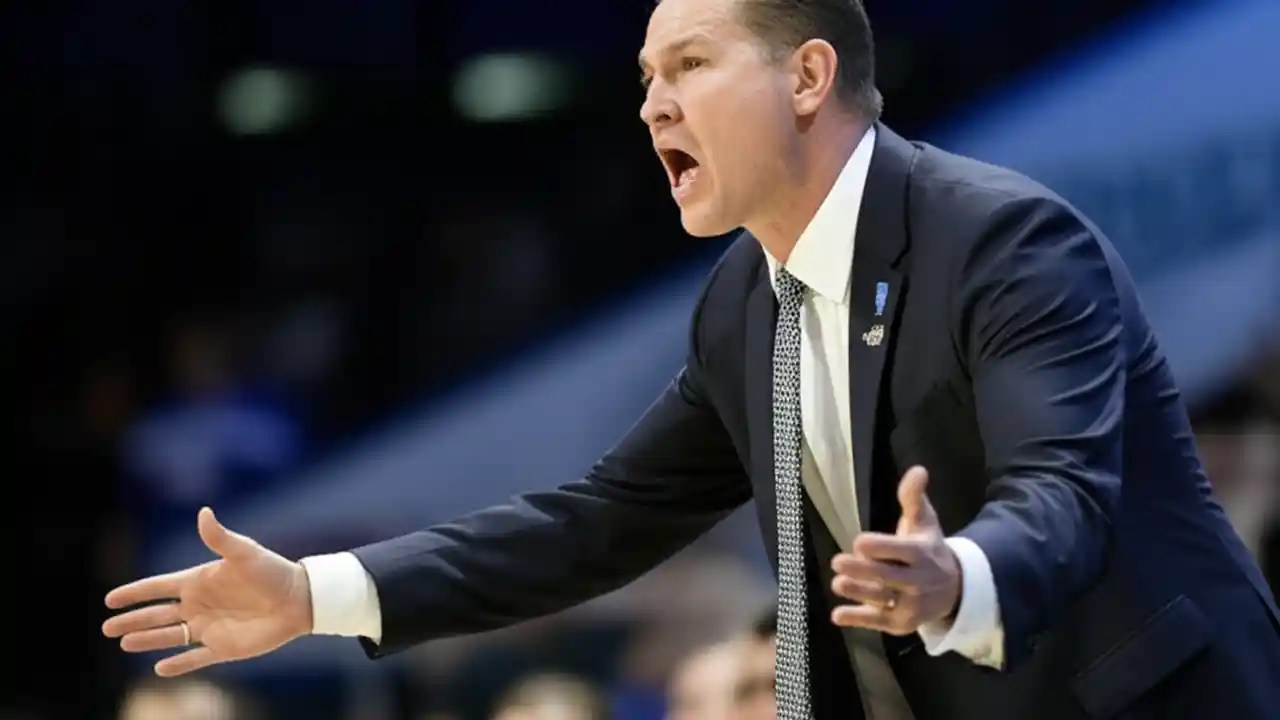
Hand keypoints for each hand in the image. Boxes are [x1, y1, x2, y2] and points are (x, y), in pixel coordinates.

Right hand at [102, 507, 313, 676]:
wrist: (300, 599)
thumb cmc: (272, 572)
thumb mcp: (244, 552)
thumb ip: (219, 537)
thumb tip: (203, 512)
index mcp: (199, 581)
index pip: (158, 587)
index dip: (135, 592)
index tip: (110, 598)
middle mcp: (200, 605)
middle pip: (157, 615)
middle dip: (132, 620)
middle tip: (106, 627)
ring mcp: (210, 627)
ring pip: (170, 637)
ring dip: (147, 640)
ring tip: (124, 643)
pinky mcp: (223, 648)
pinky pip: (195, 659)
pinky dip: (178, 666)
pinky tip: (159, 669)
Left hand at [829, 466, 961, 635]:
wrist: (954, 589)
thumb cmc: (928, 548)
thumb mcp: (924, 521)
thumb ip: (915, 497)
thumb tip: (918, 469)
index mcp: (922, 554)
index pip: (903, 551)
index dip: (882, 547)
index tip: (859, 541)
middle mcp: (919, 581)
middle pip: (889, 577)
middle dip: (864, 571)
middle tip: (837, 562)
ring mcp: (911, 605)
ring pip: (883, 601)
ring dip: (860, 594)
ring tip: (837, 584)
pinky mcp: (901, 624)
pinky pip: (879, 622)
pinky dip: (859, 620)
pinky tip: (837, 616)